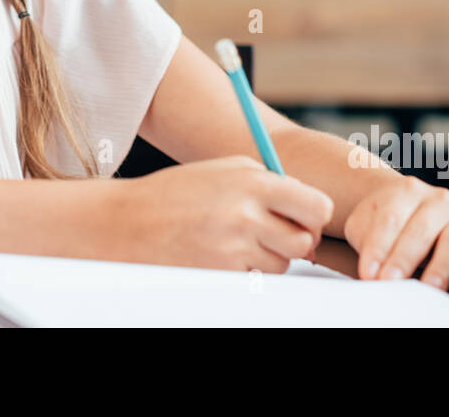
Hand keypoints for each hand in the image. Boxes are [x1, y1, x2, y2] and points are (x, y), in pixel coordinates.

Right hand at [119, 155, 333, 272]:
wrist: (131, 222)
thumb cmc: (178, 192)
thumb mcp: (226, 169)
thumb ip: (269, 180)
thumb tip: (305, 203)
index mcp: (253, 183)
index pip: (317, 206)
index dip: (315, 214)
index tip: (304, 215)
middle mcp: (247, 216)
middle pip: (304, 241)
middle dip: (296, 239)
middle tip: (277, 232)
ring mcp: (235, 250)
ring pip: (282, 264)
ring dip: (269, 256)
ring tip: (240, 238)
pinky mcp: (223, 274)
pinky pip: (255, 278)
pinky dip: (247, 269)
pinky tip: (223, 252)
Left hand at [343, 175, 448, 289]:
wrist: (406, 206)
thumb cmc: (385, 219)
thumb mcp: (365, 222)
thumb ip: (366, 242)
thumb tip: (372, 271)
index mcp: (406, 191)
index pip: (391, 220)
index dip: (379, 248)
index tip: (368, 272)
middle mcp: (437, 200)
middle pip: (421, 230)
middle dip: (403, 259)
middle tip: (389, 281)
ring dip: (440, 267)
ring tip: (426, 287)